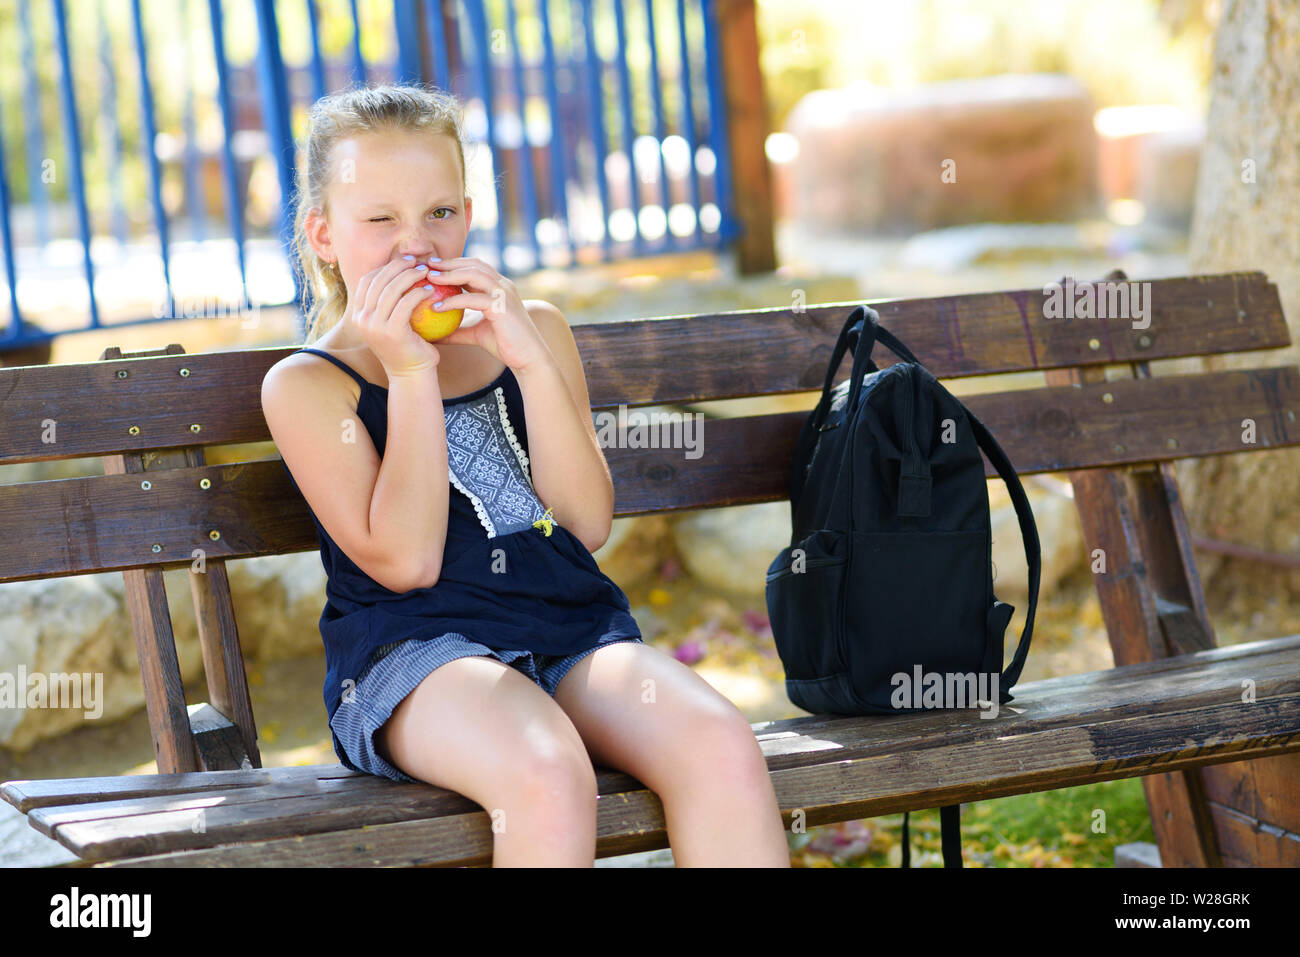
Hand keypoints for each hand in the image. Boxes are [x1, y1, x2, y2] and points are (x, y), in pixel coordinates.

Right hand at [349, 257, 445, 376]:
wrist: (411, 375)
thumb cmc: (407, 347)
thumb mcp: (391, 323)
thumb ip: (389, 302)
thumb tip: (399, 273)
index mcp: (359, 315)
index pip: (368, 281)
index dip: (386, 267)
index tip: (405, 262)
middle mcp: (362, 319)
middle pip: (378, 281)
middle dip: (399, 267)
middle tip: (418, 263)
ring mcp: (374, 326)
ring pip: (391, 290)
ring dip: (410, 276)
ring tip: (426, 273)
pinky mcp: (391, 332)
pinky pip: (405, 304)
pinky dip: (419, 293)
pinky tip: (430, 290)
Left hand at [418, 257, 551, 372]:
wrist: (528, 358)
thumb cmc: (505, 345)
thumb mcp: (475, 334)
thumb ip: (457, 330)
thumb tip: (434, 335)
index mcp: (499, 287)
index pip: (474, 267)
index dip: (453, 264)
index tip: (432, 266)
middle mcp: (503, 285)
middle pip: (473, 264)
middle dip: (449, 263)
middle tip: (427, 265)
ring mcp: (504, 294)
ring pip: (474, 274)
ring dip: (450, 275)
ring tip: (429, 279)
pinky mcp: (501, 306)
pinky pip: (473, 299)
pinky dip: (454, 300)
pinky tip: (437, 306)